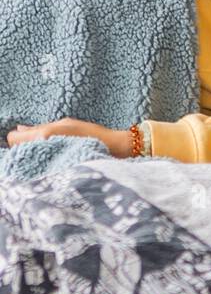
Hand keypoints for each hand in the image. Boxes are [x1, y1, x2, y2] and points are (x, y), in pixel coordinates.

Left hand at [7, 119, 132, 157]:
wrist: (114, 149)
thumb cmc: (92, 134)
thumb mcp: (66, 123)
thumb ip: (41, 127)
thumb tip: (20, 129)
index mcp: (45, 134)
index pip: (13, 139)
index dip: (17, 137)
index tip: (26, 137)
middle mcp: (45, 148)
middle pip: (18, 150)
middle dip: (23, 147)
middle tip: (40, 146)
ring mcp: (50, 161)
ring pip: (27, 159)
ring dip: (32, 155)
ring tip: (48, 154)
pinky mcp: (56, 170)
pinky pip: (39, 166)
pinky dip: (42, 163)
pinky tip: (54, 160)